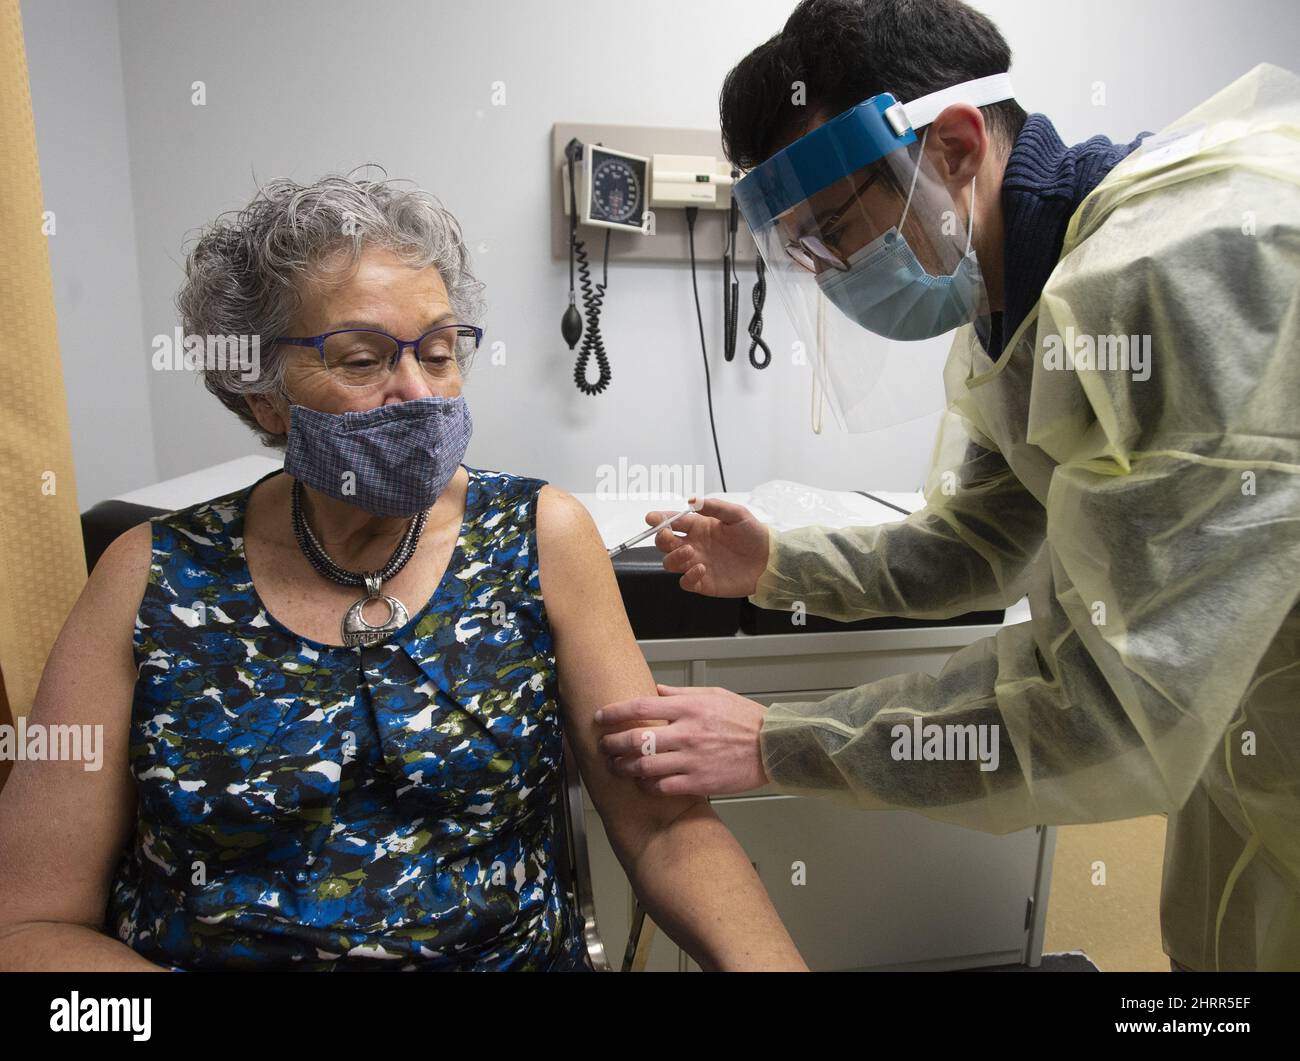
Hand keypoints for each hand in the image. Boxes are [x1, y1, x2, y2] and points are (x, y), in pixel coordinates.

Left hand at [595, 684, 768, 795]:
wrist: (773, 746)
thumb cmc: (746, 720)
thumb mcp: (713, 694)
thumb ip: (680, 694)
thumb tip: (655, 691)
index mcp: (689, 708)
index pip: (640, 707)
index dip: (614, 712)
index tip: (601, 717)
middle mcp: (686, 733)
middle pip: (635, 739)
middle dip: (612, 744)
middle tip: (604, 746)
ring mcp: (691, 759)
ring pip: (643, 766)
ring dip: (624, 767)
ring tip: (617, 766)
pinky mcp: (698, 782)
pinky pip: (662, 787)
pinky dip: (646, 786)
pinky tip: (642, 782)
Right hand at [647, 498, 769, 596]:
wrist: (769, 560)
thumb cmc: (754, 534)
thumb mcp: (737, 514)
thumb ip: (714, 506)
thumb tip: (691, 500)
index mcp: (699, 527)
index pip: (673, 522)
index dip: (660, 519)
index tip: (652, 518)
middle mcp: (694, 545)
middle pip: (665, 544)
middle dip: (661, 538)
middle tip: (667, 534)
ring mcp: (696, 564)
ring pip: (670, 563)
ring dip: (674, 557)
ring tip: (690, 551)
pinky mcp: (703, 582)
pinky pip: (685, 582)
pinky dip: (688, 576)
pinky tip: (701, 568)